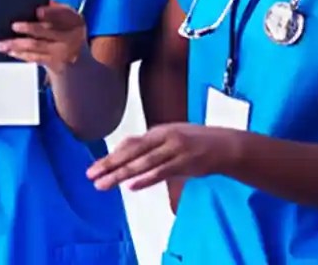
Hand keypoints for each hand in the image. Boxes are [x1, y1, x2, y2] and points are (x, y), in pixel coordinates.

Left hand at [0, 2, 87, 74]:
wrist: (77, 59)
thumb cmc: (65, 31)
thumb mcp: (65, 18)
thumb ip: (52, 9)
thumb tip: (31, 1)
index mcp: (75, 20)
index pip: (63, 14)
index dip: (50, 12)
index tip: (38, 11)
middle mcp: (71, 36)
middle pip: (46, 30)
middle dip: (29, 28)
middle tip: (14, 25)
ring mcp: (63, 52)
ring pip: (36, 46)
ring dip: (17, 44)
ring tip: (1, 44)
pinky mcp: (54, 64)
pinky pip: (35, 58)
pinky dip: (21, 54)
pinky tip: (11, 51)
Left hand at [86, 123, 238, 190]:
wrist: (226, 146)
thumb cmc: (195, 142)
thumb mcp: (171, 137)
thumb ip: (150, 145)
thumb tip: (127, 153)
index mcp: (158, 131)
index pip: (130, 144)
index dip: (112, 155)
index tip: (95, 167)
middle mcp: (163, 138)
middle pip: (131, 153)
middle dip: (109, 165)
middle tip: (91, 176)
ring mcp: (174, 150)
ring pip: (142, 164)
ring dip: (121, 174)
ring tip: (104, 184)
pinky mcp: (185, 163)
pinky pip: (161, 172)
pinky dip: (145, 179)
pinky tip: (131, 186)